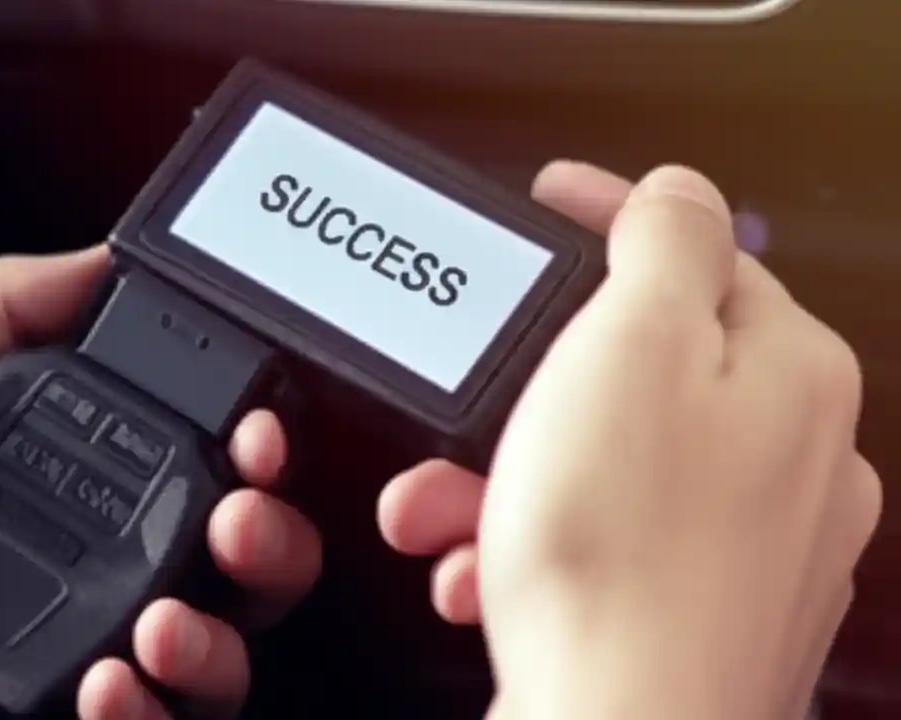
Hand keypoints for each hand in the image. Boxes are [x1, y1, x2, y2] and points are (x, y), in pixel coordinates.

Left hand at [0, 246, 320, 719]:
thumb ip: (2, 302)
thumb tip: (105, 259)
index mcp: (67, 469)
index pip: (202, 456)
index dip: (255, 444)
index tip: (257, 433)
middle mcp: (87, 561)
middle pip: (239, 563)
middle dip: (267, 542)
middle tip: (235, 524)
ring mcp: (74, 648)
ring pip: (215, 657)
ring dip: (216, 642)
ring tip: (162, 626)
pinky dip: (149, 713)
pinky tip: (109, 688)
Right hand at [378, 162, 881, 718]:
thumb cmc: (624, 561)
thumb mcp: (628, 349)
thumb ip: (663, 246)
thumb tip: (677, 193)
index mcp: (788, 375)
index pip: (700, 252)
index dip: (610, 215)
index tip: (548, 199)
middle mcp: (787, 460)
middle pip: (638, 369)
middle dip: (525, 382)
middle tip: (462, 395)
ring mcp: (745, 546)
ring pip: (603, 463)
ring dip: (505, 473)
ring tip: (444, 510)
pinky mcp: (691, 611)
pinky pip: (595, 542)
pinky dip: (527, 544)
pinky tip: (481, 572)